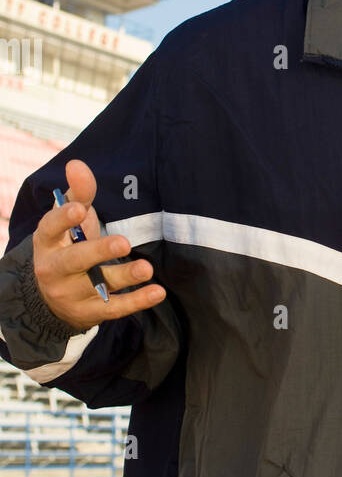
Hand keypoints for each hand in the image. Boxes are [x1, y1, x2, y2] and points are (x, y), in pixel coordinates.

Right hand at [32, 158, 166, 331]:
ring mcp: (72, 294)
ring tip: (147, 268)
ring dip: (124, 276)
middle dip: (98, 251)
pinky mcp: (91, 312)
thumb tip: (77, 164)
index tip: (79, 209)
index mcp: (47, 241)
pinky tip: (158, 292)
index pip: (51, 228)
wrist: (54, 296)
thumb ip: (78, 192)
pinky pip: (115, 308)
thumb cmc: (69, 244)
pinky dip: (137, 301)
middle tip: (123, 242)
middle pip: (75, 260)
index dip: (63, 219)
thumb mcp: (71, 219)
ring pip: (99, 286)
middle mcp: (55, 269)